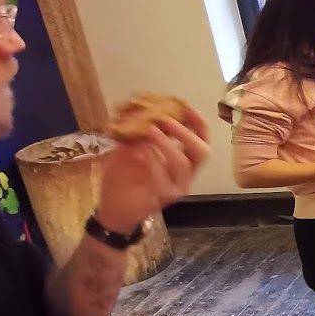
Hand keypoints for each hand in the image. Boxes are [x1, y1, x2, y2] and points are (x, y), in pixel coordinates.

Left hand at [95, 113, 210, 234]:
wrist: (113, 209)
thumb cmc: (122, 178)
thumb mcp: (127, 149)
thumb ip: (136, 133)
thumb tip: (140, 110)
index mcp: (181, 158)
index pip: (200, 138)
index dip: (197, 122)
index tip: (187, 106)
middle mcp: (185, 172)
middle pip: (202, 151)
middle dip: (185, 132)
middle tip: (165, 120)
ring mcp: (178, 186)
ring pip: (184, 164)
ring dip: (168, 144)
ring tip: (151, 131)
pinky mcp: (166, 197)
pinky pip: (165, 178)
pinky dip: (154, 163)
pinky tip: (141, 154)